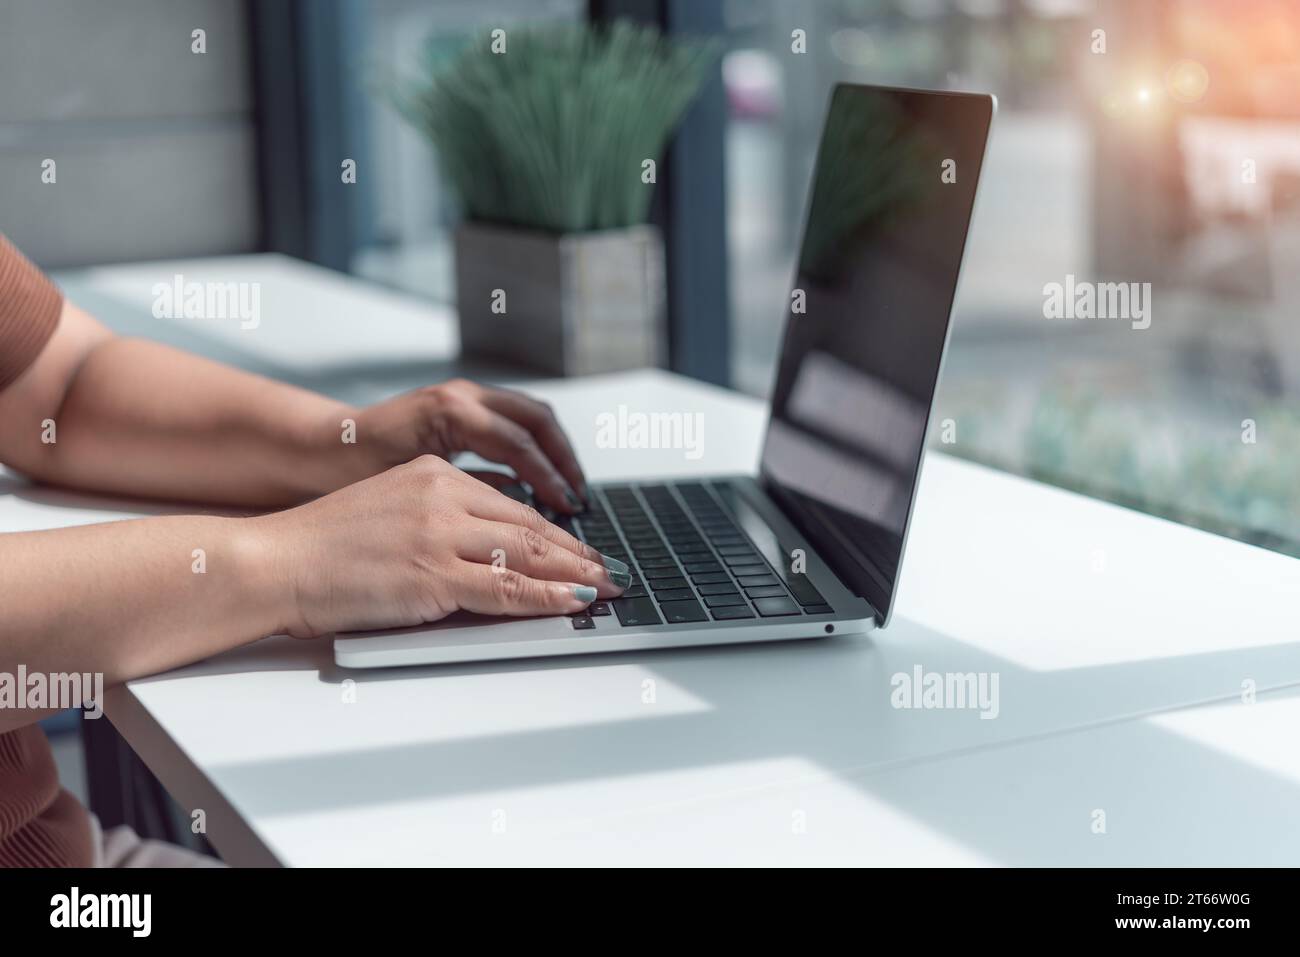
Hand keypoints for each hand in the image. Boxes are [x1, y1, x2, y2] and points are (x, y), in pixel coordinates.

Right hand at [258, 455, 626, 637]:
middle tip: (612, 570)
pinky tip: (574, 603)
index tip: (582, 550)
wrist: (274, 561)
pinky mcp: (430, 574)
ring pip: (526, 555)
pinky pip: (505, 589)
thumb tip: (488, 550)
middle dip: (578, 554)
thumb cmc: (323, 547)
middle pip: (529, 528)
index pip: (512, 507)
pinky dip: (547, 598)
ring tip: (607, 589)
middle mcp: (442, 496)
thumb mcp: (390, 513)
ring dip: (575, 575)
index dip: (555, 533)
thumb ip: (439, 522)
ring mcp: (438, 534)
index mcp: (434, 476)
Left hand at [351, 379, 587, 512]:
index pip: (520, 444)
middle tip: (580, 498)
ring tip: (569, 490)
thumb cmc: (351, 473)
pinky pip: (511, 422)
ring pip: (529, 417)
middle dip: (565, 461)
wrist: (318, 452)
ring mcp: (462, 397)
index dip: (551, 479)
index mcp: (450, 411)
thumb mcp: (411, 489)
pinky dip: (533, 448)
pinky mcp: (460, 409)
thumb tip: (519, 511)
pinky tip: (537, 481)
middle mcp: (461, 396)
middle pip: (537, 421)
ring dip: (554, 452)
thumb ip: (468, 494)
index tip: (569, 508)